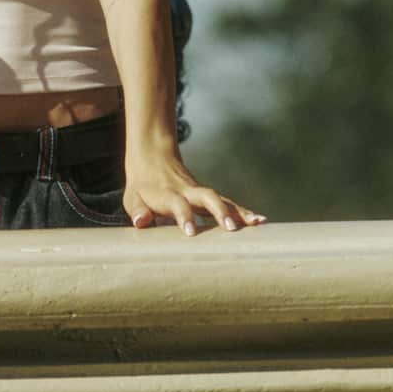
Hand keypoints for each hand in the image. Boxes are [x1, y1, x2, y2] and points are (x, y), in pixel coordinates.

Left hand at [124, 151, 264, 236]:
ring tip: (257, 224)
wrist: (153, 158)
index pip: (177, 204)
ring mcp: (200, 192)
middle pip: (206, 197)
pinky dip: (243, 211)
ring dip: (239, 211)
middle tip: (231, 229)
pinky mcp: (209, 196)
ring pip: (222, 199)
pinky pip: (228, 203)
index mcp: (166, 194)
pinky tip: (260, 221)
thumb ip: (137, 210)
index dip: (184, 217)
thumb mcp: (132, 197)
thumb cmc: (142, 187)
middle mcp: (187, 191)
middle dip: (219, 212)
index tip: (191, 233)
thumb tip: (141, 222)